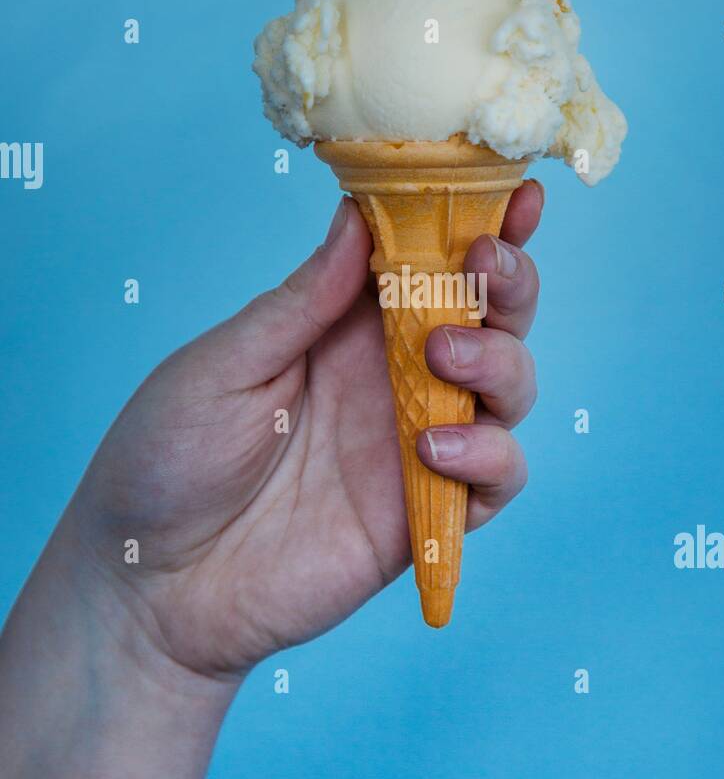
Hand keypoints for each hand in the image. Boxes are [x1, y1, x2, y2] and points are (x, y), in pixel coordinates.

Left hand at [60, 181, 543, 680]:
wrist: (151, 584)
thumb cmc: (168, 460)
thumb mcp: (225, 365)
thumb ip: (304, 300)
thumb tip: (360, 215)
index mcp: (345, 327)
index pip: (429, 261)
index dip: (478, 224)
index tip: (517, 194)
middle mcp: (393, 377)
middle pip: (490, 316)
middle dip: (509, 282)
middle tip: (485, 267)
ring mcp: (415, 444)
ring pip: (510, 389)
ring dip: (500, 362)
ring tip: (444, 359)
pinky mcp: (425, 513)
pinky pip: (498, 478)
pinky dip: (490, 457)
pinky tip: (433, 450)